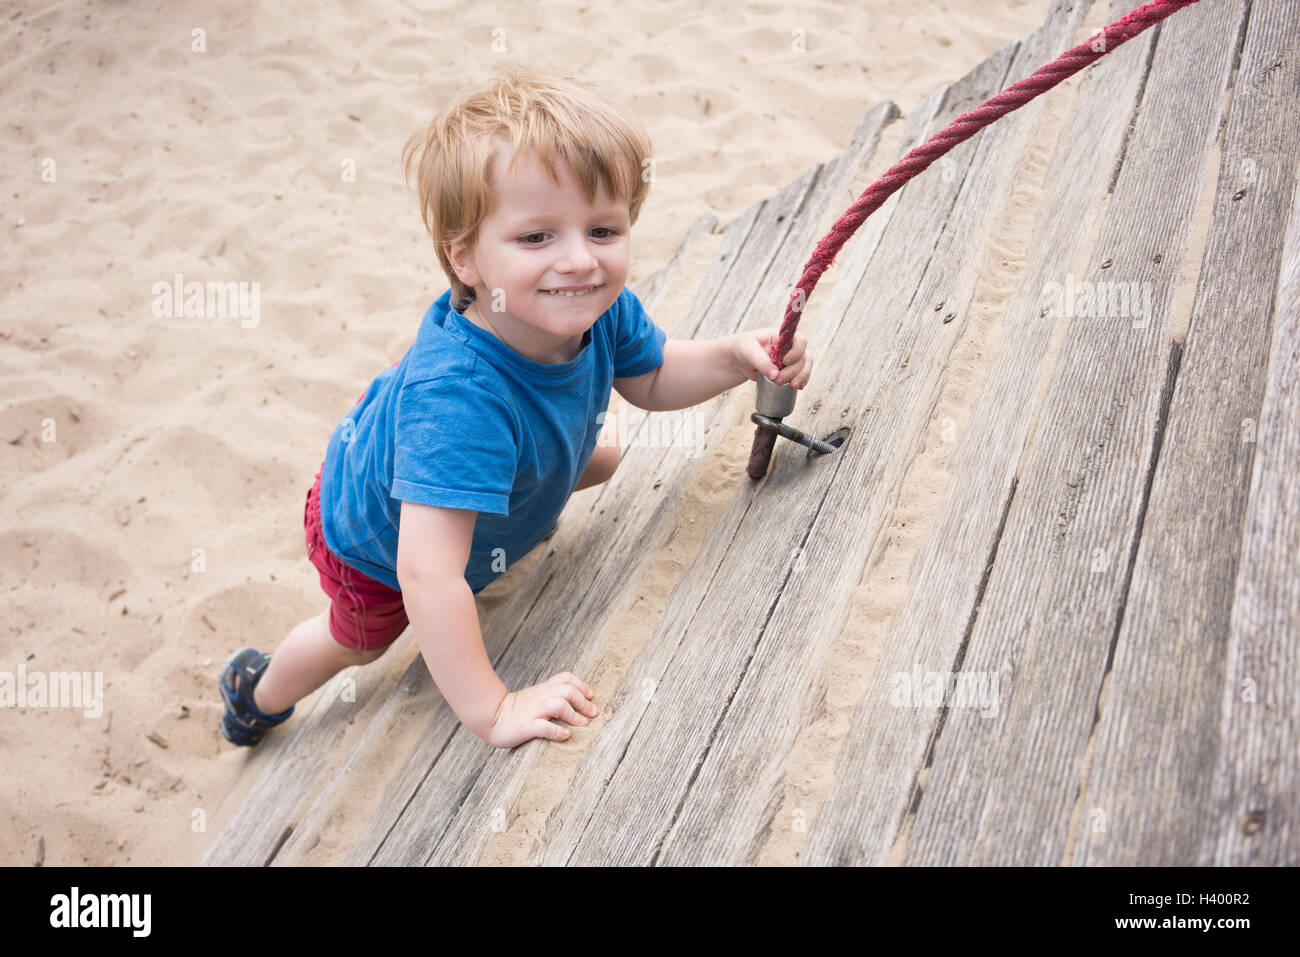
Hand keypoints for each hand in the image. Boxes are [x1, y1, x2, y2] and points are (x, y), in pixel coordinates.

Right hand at [484, 671, 598, 748]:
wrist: (490, 716)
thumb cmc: (515, 710)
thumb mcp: (535, 696)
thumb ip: (550, 694)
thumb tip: (572, 700)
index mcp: (543, 690)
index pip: (566, 678)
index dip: (581, 685)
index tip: (590, 696)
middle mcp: (540, 698)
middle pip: (567, 691)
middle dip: (583, 702)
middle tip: (593, 713)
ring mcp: (533, 712)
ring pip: (558, 705)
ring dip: (573, 715)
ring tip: (582, 724)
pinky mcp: (526, 727)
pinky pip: (544, 727)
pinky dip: (557, 731)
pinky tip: (565, 735)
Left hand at [731, 329, 813, 388]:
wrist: (739, 360)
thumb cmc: (744, 349)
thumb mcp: (749, 351)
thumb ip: (762, 362)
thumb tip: (775, 375)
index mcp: (782, 337)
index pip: (800, 340)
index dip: (796, 352)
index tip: (785, 362)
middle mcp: (790, 347)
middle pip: (803, 357)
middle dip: (793, 371)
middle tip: (779, 380)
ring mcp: (791, 359)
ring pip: (805, 367)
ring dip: (800, 377)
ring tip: (790, 385)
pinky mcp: (789, 371)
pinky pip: (802, 375)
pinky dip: (802, 381)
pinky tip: (797, 387)